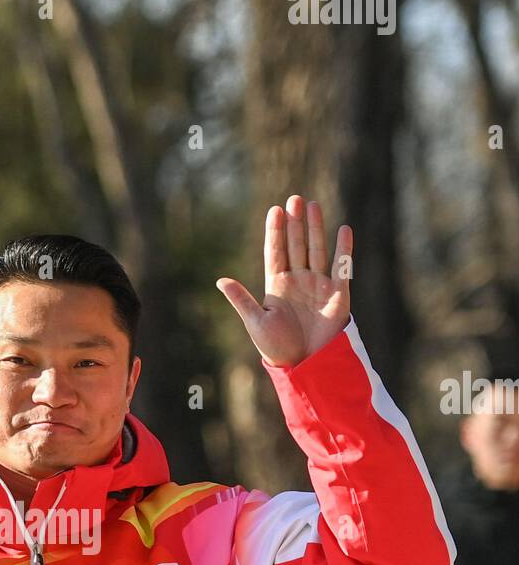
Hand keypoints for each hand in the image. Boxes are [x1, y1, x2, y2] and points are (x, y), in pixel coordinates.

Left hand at [216, 195, 352, 365]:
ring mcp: (318, 285)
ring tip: (312, 205)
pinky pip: (342, 268)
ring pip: (316, 250)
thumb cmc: (277, 348)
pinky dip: (344, 249)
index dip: (275, 232)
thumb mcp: (256, 322)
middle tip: (294, 199)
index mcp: (277, 286)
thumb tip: (220, 280)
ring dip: (315, 228)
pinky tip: (344, 229)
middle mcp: (298, 281)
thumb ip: (241, 300)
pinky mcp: (338, 295)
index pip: (275, 252)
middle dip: (295, 223)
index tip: (274, 210)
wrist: (305, 366)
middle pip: (296, 245)